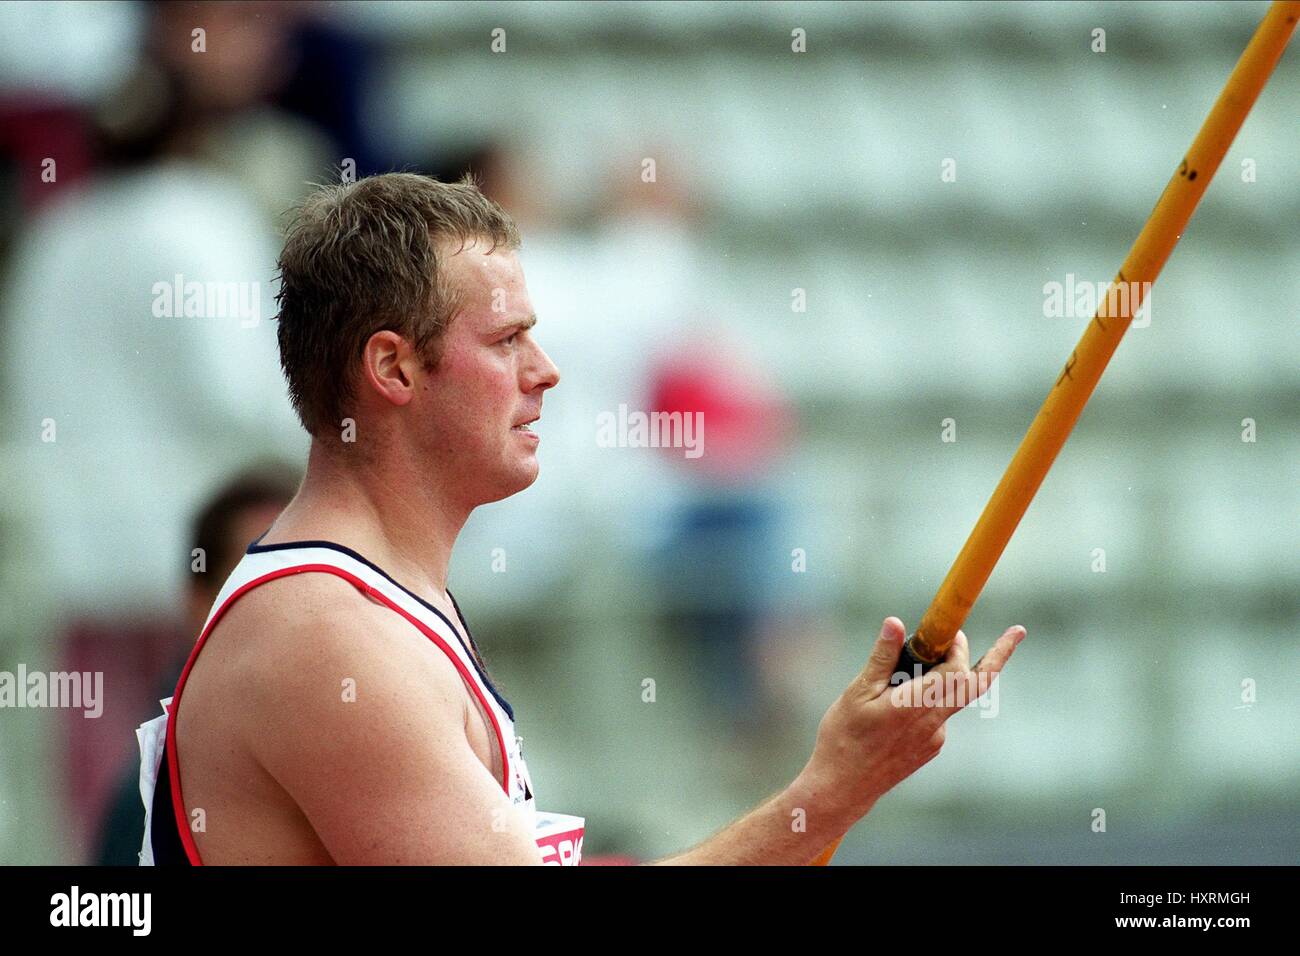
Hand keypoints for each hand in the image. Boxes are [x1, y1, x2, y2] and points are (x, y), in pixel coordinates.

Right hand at [798, 617, 1024, 821]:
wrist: (843, 787)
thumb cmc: (844, 738)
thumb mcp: (857, 692)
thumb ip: (882, 658)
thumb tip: (895, 623)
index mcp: (915, 705)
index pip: (957, 670)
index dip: (960, 646)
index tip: (953, 630)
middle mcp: (933, 723)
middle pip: (977, 686)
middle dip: (998, 657)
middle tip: (1015, 633)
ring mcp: (935, 739)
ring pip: (954, 699)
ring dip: (947, 676)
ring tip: (907, 668)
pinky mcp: (931, 748)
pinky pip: (939, 715)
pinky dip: (929, 698)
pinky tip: (895, 703)